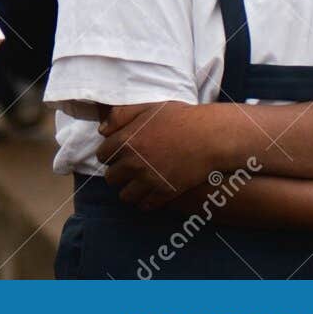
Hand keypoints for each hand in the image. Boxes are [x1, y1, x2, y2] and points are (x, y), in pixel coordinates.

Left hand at [98, 102, 218, 207]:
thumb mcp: (147, 108)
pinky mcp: (165, 193)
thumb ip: (121, 116)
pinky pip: (145, 205)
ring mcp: (149, 180)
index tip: (117, 154)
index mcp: (126, 141)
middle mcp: (134, 163)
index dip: (108, 154)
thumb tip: (102, 130)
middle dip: (117, 173)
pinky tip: (150, 193)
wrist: (210, 136)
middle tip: (127, 168)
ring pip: (125, 195)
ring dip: (129, 189)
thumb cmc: (179, 118)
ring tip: (137, 183)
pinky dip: (145, 201)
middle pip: (111, 177)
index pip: (102, 155)